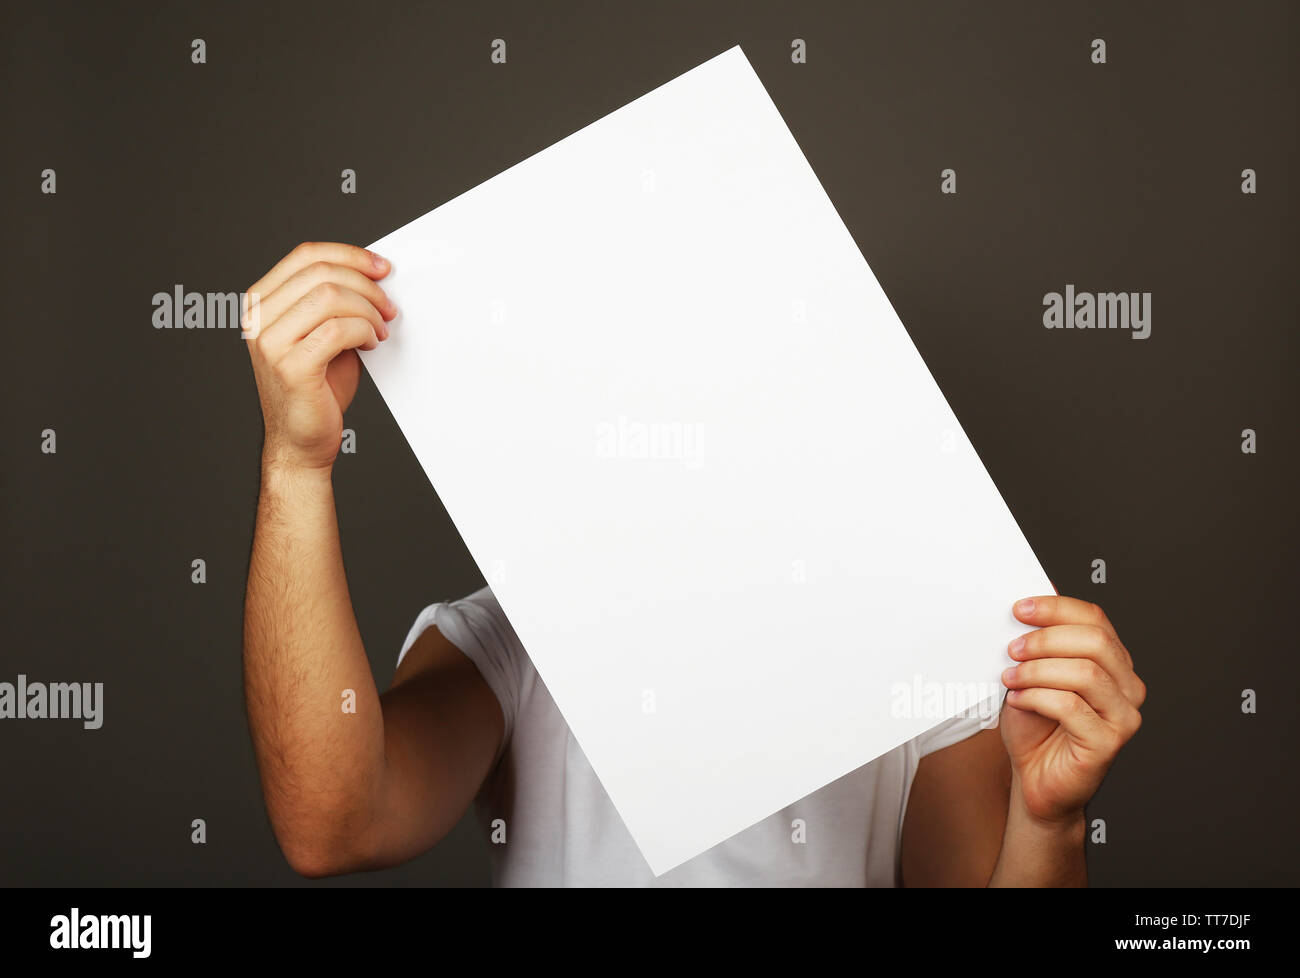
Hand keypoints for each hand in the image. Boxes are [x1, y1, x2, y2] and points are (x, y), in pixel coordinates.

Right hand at [243, 242, 397, 471]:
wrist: (301, 441)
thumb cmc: (316, 388)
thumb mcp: (322, 332)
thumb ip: (336, 302)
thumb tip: (374, 274)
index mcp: (261, 302)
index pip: (306, 255)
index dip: (350, 255)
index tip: (382, 267)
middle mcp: (258, 319)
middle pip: (321, 273)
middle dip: (366, 285)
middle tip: (389, 306)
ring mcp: (270, 343)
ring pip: (330, 297)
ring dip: (368, 310)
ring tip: (380, 329)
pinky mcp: (291, 367)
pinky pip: (338, 330)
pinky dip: (364, 331)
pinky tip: (371, 344)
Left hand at [999, 596, 1144, 824]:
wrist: (1035, 778)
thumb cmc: (1036, 727)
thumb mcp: (1032, 675)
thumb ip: (1037, 644)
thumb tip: (1026, 607)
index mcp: (1113, 662)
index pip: (1095, 619)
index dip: (1056, 608)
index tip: (1020, 609)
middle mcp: (1127, 686)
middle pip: (1096, 642)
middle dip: (1046, 639)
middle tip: (1012, 649)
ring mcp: (1123, 715)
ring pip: (1085, 673)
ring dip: (1038, 670)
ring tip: (1011, 678)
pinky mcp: (1108, 742)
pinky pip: (1071, 707)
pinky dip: (1036, 698)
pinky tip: (1018, 700)